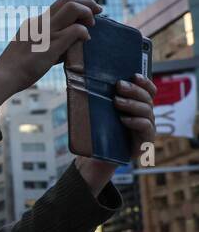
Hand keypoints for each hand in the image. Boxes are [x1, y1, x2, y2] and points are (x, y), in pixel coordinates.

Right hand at [0, 0, 101, 110]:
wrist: (3, 77)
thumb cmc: (17, 70)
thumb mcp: (33, 51)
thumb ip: (52, 45)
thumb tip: (72, 46)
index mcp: (34, 23)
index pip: (59, 4)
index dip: (78, 3)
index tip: (89, 11)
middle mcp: (40, 22)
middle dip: (88, 2)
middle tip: (99, 11)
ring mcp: (45, 31)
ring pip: (73, 7)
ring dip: (87, 13)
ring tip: (92, 25)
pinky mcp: (51, 44)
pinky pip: (76, 30)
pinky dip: (85, 33)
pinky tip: (86, 41)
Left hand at [74, 73, 156, 192]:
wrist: (99, 156)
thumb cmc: (100, 132)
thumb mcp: (100, 114)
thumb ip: (99, 99)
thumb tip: (82, 82)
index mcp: (138, 106)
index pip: (148, 91)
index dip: (144, 82)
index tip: (134, 75)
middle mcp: (146, 115)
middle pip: (147, 98)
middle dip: (134, 90)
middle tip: (119, 85)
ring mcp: (147, 128)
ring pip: (147, 111)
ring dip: (132, 104)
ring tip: (116, 101)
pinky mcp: (145, 141)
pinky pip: (146, 127)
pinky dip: (135, 122)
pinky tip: (124, 119)